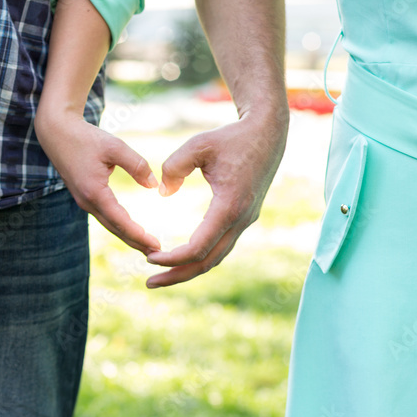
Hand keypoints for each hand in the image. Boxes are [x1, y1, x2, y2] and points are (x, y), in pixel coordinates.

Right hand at [34, 112, 160, 254]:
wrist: (56, 132)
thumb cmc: (85, 137)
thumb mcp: (115, 146)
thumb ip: (137, 165)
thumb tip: (153, 185)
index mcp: (94, 192)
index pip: (120, 220)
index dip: (139, 235)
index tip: (156, 245)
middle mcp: (87, 201)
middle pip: (115, 229)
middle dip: (136, 243)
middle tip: (157, 254)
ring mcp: (84, 201)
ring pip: (109, 225)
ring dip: (128, 237)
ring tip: (147, 247)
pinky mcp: (84, 197)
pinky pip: (104, 217)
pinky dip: (119, 226)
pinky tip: (130, 231)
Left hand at [144, 108, 288, 287]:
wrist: (267, 134)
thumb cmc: (232, 138)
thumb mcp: (198, 145)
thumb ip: (175, 167)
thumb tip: (163, 192)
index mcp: (229, 206)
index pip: (199, 247)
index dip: (173, 258)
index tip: (149, 257)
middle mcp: (240, 220)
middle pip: (208, 262)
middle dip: (177, 275)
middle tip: (149, 282)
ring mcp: (244, 221)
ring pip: (216, 257)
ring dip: (189, 270)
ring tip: (161, 276)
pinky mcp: (244, 218)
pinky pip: (221, 246)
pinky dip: (200, 257)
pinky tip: (181, 258)